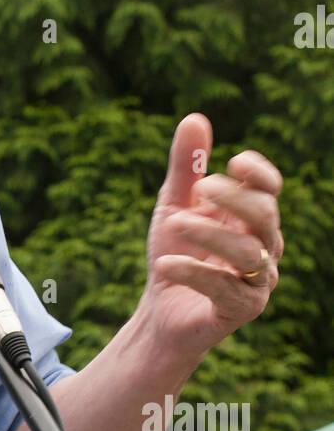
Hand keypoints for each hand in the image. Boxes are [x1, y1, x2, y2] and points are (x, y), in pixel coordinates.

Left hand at [140, 113, 283, 360]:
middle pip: (266, 215)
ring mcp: (257, 281)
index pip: (270, 190)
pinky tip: (165, 265)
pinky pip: (225, 289)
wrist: (160, 313)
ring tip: (174, 225)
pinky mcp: (241, 310)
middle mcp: (263, 247)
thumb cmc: (176, 254)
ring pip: (248, 252)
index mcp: (250, 219)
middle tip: (200, 191)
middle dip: (233, 199)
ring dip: (209, 234)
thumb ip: (186, 168)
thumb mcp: (174, 206)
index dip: (259, 173)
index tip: (233, 161)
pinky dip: (193, 272)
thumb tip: (195, 117)